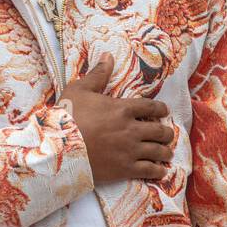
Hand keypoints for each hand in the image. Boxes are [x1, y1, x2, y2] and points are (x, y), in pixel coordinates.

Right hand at [61, 56, 173, 183]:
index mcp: (123, 109)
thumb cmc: (67, 117)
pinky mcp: (125, 169)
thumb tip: (108, 55)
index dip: (161, 109)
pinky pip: (149, 170)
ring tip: (167, 153)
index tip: (165, 111)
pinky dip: (158, 171)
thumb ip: (98, 74)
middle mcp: (132, 129)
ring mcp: (130, 150)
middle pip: (159, 131)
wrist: (59, 148)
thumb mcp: (79, 90)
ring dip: (165, 152)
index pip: (150, 107)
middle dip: (166, 133)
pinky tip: (161, 171)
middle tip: (167, 135)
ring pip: (158, 151)